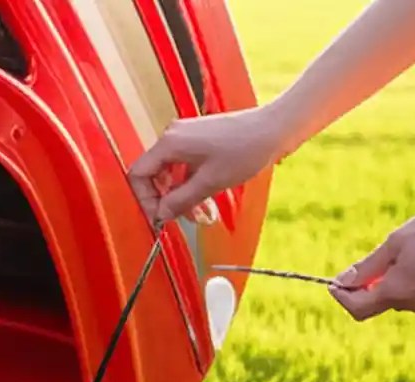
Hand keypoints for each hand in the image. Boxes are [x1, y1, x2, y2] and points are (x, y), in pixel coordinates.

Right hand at [127, 105, 289, 222]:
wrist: (274, 129)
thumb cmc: (246, 148)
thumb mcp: (210, 183)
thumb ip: (180, 201)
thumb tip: (161, 214)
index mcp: (170, 143)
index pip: (139, 174)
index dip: (146, 199)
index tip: (159, 216)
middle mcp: (174, 137)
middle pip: (155, 176)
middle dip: (168, 200)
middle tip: (183, 218)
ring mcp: (187, 137)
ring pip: (172, 174)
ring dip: (183, 196)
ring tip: (202, 213)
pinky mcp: (200, 140)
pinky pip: (185, 167)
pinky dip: (192, 185)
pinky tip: (207, 199)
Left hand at [329, 202, 414, 320]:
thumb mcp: (397, 242)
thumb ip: (368, 267)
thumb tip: (342, 282)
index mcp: (398, 292)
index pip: (358, 309)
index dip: (342, 297)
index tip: (335, 284)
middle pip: (384, 301)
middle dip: (376, 284)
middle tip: (385, 258)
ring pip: (409, 298)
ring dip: (404, 282)